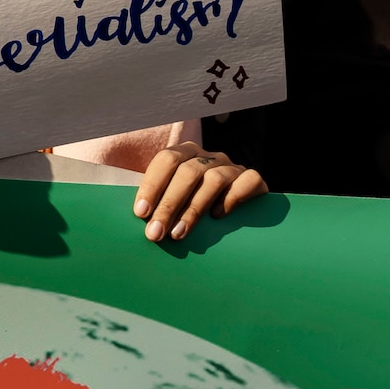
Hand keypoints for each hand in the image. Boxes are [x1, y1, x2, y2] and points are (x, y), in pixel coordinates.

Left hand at [132, 142, 266, 241]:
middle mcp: (208, 157)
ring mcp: (231, 166)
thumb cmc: (192, 206)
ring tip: (179, 234)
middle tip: (156, 233)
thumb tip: (137, 217)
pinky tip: (218, 216)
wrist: (237, 210)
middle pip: (187, 172)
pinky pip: (247, 181)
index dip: (152, 185)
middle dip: (168, 205)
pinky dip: (232, 198)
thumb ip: (156, 202)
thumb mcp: (173, 200)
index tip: (141, 213)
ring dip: (193, 210)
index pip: (166, 160)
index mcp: (185, 154)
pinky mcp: (252, 179)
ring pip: (214, 180)